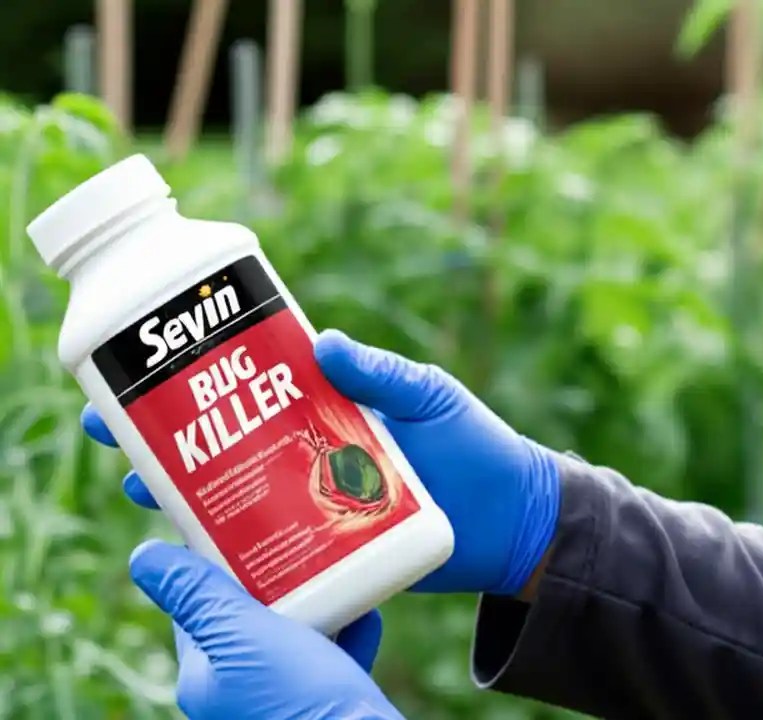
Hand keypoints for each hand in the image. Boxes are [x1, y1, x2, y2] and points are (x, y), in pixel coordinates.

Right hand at [83, 328, 561, 597]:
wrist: (513, 521)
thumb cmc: (475, 445)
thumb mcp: (431, 397)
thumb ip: (385, 374)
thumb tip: (326, 343)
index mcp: (329, 403)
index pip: (248, 383)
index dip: (194, 374)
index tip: (139, 366)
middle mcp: (308, 449)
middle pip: (222, 439)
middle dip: (162, 435)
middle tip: (109, 430)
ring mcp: (311, 499)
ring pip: (231, 493)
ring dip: (179, 491)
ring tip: (139, 488)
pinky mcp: (324, 546)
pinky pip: (266, 546)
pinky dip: (225, 546)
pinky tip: (189, 547)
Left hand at [127, 538, 403, 719]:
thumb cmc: (298, 698)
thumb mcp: (243, 635)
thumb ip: (197, 596)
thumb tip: (144, 556)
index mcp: (205, 677)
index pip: (198, 607)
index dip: (214, 563)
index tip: (238, 522)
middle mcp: (238, 691)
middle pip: (251, 617)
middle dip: (276, 578)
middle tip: (295, 535)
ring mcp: (283, 699)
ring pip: (297, 634)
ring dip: (319, 599)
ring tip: (336, 565)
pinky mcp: (326, 704)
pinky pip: (336, 657)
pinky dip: (350, 630)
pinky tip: (366, 608)